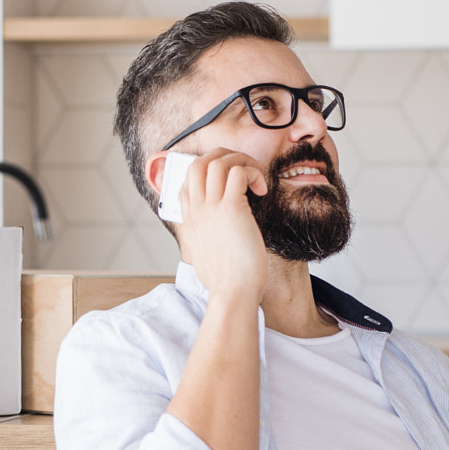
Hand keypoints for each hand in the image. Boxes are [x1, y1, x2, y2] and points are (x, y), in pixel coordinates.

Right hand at [170, 147, 269, 302]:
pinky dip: (253, 173)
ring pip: (218, 161)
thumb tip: (216, 233)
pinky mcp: (231, 209)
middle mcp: (196, 210)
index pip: (187, 180)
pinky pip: (239, 172)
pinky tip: (262, 190)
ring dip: (241, 161)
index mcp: (189, 221)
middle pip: (199, 162)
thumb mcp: (204, 257)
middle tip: (243, 168)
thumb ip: (204, 239)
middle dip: (223, 156)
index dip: (208, 172)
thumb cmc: (225, 281)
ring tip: (255, 178)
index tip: (228, 180)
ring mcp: (211, 208)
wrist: (233, 293)